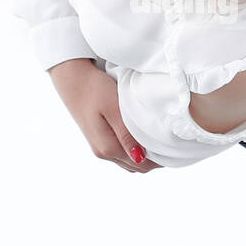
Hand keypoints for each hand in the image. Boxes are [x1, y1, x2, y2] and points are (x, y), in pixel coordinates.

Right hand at [49, 58, 161, 172]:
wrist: (72, 78)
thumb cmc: (95, 89)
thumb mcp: (114, 109)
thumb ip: (126, 135)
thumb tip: (140, 157)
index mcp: (108, 148)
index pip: (141, 164)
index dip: (159, 160)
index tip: (172, 147)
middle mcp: (103, 153)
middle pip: (136, 167)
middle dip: (153, 159)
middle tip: (168, 142)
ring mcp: (99, 148)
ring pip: (128, 162)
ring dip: (144, 156)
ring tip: (157, 139)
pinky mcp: (98, 141)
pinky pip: (121, 154)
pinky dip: (133, 150)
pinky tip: (141, 137)